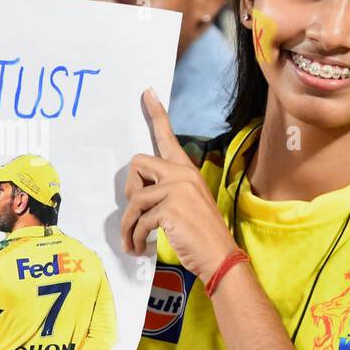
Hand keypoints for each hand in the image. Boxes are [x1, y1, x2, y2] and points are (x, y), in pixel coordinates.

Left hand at [121, 89, 236, 283]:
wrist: (220, 257)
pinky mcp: (169, 208)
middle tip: (135, 215)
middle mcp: (182, 174)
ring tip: (132, 242)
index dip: (156, 114)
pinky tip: (140, 249)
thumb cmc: (201, 235)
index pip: (168, 137)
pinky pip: (139, 220)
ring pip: (134, 198)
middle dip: (129, 191)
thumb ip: (167, 191)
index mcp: (186, 170)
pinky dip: (135, 238)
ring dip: (128, 226)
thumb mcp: (187, 204)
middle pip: (137, 164)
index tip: (146, 92)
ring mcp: (177, 189)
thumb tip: (138, 194)